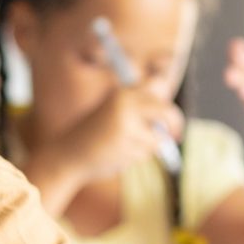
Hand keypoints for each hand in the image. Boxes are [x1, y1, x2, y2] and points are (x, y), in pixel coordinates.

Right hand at [20, 86, 182, 203]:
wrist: (68, 154)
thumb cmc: (94, 134)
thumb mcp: (114, 111)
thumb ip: (138, 105)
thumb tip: (166, 89)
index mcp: (123, 93)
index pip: (159, 86)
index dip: (169, 101)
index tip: (172, 118)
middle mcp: (126, 104)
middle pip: (167, 111)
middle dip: (174, 125)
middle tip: (175, 136)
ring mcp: (126, 124)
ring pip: (157, 138)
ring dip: (148, 146)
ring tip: (124, 147)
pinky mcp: (125, 144)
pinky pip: (146, 153)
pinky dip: (138, 157)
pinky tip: (118, 155)